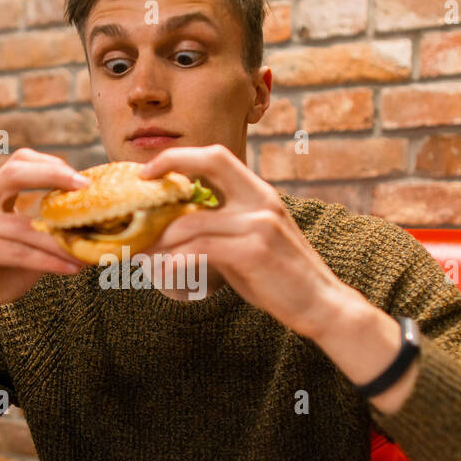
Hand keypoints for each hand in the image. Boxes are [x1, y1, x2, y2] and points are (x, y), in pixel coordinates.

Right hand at [0, 148, 89, 336]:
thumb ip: (47, 231)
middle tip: (87, 189)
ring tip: (88, 251)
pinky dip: (48, 260)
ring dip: (61, 240)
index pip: (19, 162)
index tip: (84, 181)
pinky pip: (18, 252)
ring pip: (24, 226)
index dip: (51, 165)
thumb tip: (92, 224)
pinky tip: (71, 268)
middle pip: (15, 172)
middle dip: (54, 176)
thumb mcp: (25, 249)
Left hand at [138, 144, 351, 340]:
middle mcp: (261, 200)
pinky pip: (201, 249)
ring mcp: (259, 224)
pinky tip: (163, 274)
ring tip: (140, 255)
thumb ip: (222, 229)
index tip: (149, 170)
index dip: (180, 156)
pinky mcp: (254, 252)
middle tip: (139, 190)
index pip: (217, 156)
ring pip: (193, 221)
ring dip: (160, 240)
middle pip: (211, 162)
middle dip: (171, 165)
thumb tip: (176, 230)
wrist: (322, 304)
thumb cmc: (281, 277)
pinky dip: (176, 261)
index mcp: (260, 193)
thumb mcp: (252, 242)